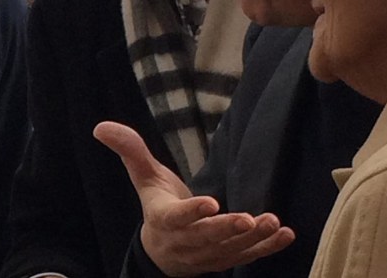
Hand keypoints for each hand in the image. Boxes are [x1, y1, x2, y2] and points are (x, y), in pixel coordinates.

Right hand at [93, 121, 293, 276]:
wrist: (162, 252)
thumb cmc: (157, 205)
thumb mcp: (144, 178)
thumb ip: (130, 151)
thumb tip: (101, 126)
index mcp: (164, 219)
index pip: (176, 217)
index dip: (192, 212)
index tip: (209, 202)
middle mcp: (185, 241)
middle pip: (206, 238)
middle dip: (227, 229)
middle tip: (248, 219)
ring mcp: (207, 254)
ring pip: (230, 249)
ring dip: (253, 239)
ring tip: (272, 223)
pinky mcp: (226, 260)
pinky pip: (248, 257)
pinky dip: (268, 248)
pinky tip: (285, 234)